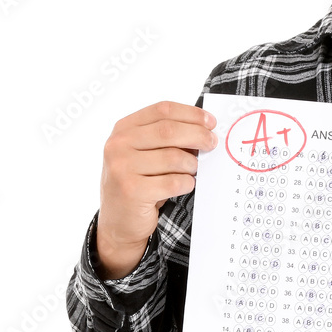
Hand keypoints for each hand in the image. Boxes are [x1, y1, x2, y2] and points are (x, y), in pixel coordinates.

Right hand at [95, 101, 217, 278]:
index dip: (191, 114)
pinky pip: (174, 182)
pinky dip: (186, 183)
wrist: (119, 222)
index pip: (162, 110)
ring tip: (191, 171)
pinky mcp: (132, 191)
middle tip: (212, 144)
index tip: (210, 122)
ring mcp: (122, 168)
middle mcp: (118, 145)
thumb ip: (167, 138)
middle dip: (199, 136)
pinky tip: (184, 185)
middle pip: (170, 130)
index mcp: (123, 129)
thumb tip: (206, 130)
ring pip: (175, 157)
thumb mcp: (146, 154)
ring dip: (192, 165)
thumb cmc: (140, 183)